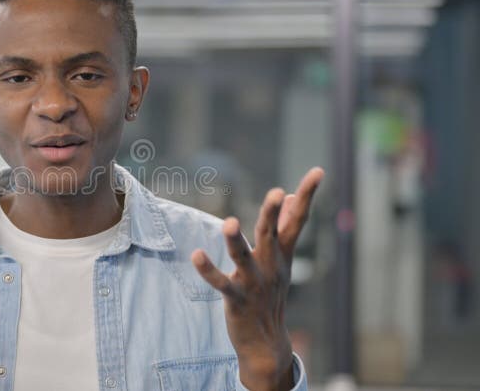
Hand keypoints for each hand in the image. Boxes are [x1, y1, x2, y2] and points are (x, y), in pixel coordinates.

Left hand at [191, 167, 323, 390]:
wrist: (266, 342)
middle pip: (271, 235)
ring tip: (229, 223)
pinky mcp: (237, 300)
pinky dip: (209, 270)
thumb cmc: (271, 293)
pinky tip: (196, 256)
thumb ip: (284, 227)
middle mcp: (270, 265)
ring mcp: (254, 283)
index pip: (297, 220)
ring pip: (244, 259)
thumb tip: (291, 196)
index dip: (307, 195)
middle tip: (277, 192)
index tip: (317, 171)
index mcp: (281, 254)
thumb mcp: (281, 259)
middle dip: (272, 213)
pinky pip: (222, 284)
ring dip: (236, 242)